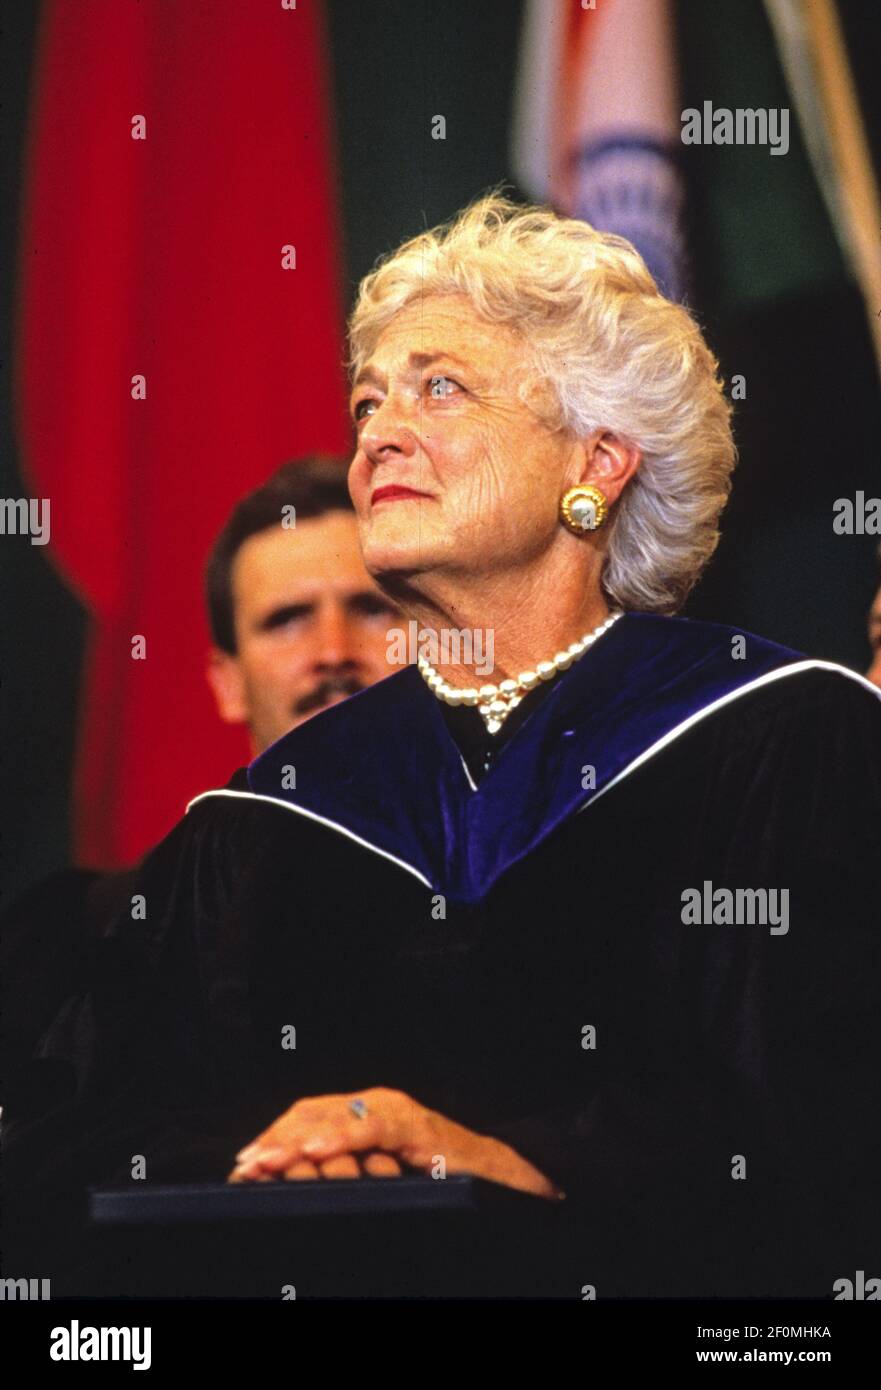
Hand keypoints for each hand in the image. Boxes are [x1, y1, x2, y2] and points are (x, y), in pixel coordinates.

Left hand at [227, 1086, 560, 1198]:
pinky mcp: (418, 1128)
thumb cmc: (440, 1179)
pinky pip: (372, 1129)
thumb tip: (300, 1189)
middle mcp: (377, 1104)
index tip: (242, 1165)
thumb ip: (348, 1172)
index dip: (273, 1137)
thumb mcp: (383, 1173)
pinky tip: (314, 1150)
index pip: (307, 1117)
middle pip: (312, 1114)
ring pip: (335, 1118)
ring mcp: (397, 1112)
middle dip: (274, 1140)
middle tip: (244, 1166)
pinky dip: (340, 1137)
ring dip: (295, 1140)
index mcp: (365, 1113)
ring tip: (265, 1161)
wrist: (499, 1176)